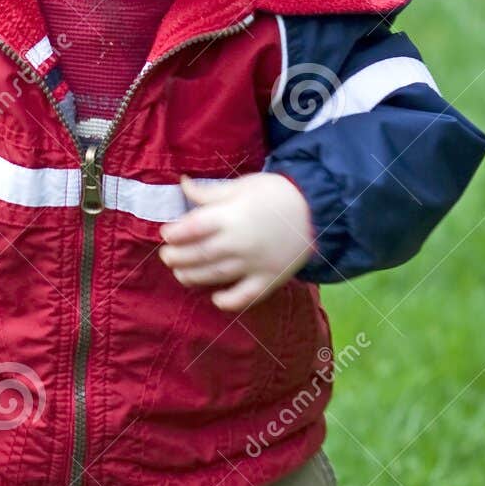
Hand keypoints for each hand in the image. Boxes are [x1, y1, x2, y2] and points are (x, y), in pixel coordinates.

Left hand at [157, 171, 315, 311]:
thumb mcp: (243, 185)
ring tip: (181, 274)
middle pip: (200, 254)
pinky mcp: (269, 279)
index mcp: (232, 216)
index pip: (194, 227)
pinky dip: (229, 301)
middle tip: (167, 256)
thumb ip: (211, 192)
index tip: (166, 234)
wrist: (318, 210)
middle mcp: (240, 243)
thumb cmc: (277, 194)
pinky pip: (246, 297)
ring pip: (217, 275)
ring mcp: (255, 264)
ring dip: (193, 277)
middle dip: (178, 257)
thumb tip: (183, 184)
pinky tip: (216, 299)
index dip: (176, 233)